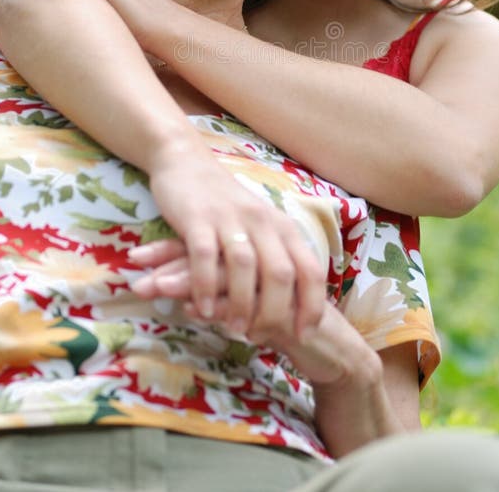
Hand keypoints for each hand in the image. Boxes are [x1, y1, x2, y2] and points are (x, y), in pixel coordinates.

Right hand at [133, 143, 326, 339]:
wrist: (186, 162)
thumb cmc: (225, 203)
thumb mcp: (260, 226)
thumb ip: (274, 257)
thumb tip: (290, 304)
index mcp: (282, 225)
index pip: (310, 269)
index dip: (312, 304)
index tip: (305, 333)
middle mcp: (261, 221)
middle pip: (280, 273)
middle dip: (274, 312)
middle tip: (262, 337)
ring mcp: (230, 219)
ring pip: (244, 267)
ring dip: (240, 304)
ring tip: (235, 330)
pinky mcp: (198, 218)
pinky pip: (205, 257)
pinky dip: (206, 287)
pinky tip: (203, 308)